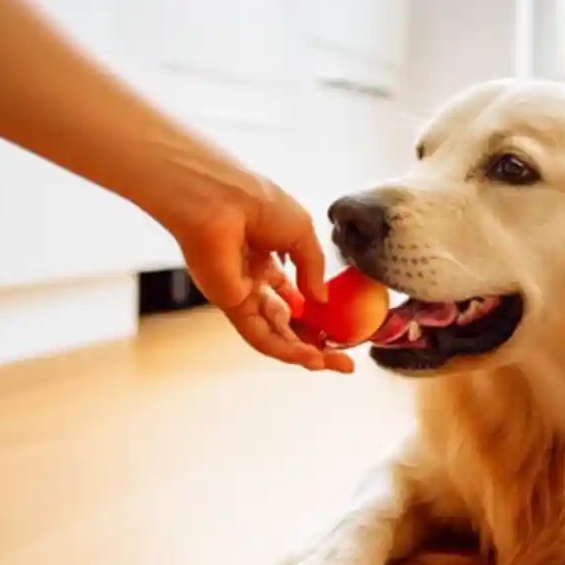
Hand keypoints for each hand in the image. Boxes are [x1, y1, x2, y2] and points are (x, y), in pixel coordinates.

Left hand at [167, 174, 354, 372]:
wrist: (222, 199)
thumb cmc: (257, 203)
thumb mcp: (303, 232)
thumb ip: (313, 268)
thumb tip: (322, 299)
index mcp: (269, 258)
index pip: (294, 296)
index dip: (317, 314)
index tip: (342, 329)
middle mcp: (254, 280)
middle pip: (287, 321)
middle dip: (315, 341)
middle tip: (342, 361)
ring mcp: (242, 294)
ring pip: (276, 334)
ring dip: (303, 352)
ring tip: (332, 365)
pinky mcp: (232, 306)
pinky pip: (260, 335)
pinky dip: (285, 349)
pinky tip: (310, 358)